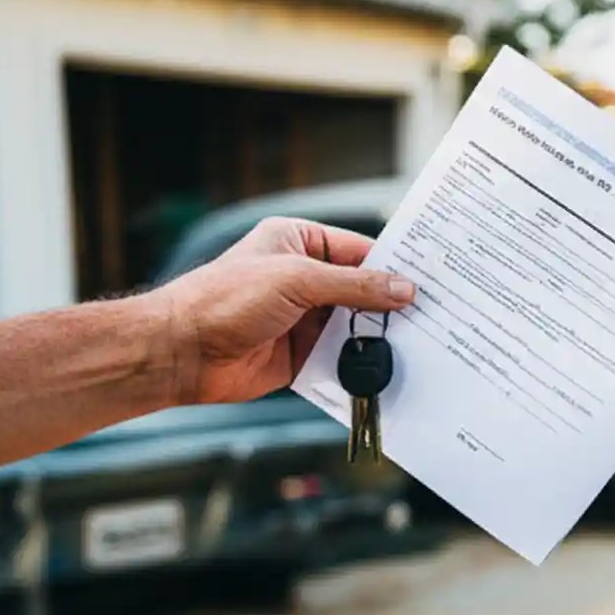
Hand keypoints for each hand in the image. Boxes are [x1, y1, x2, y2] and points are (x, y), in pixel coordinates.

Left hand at [156, 217, 413, 404]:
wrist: (181, 352)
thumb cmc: (224, 300)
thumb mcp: (297, 281)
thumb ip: (354, 287)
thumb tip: (403, 289)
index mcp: (299, 243)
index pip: (360, 251)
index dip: (394, 267)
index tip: (430, 281)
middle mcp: (303, 278)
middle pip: (362, 291)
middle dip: (391, 306)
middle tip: (433, 316)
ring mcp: (303, 318)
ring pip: (354, 327)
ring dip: (377, 338)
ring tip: (419, 346)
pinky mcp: (300, 355)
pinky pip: (340, 359)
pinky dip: (359, 366)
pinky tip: (384, 371)